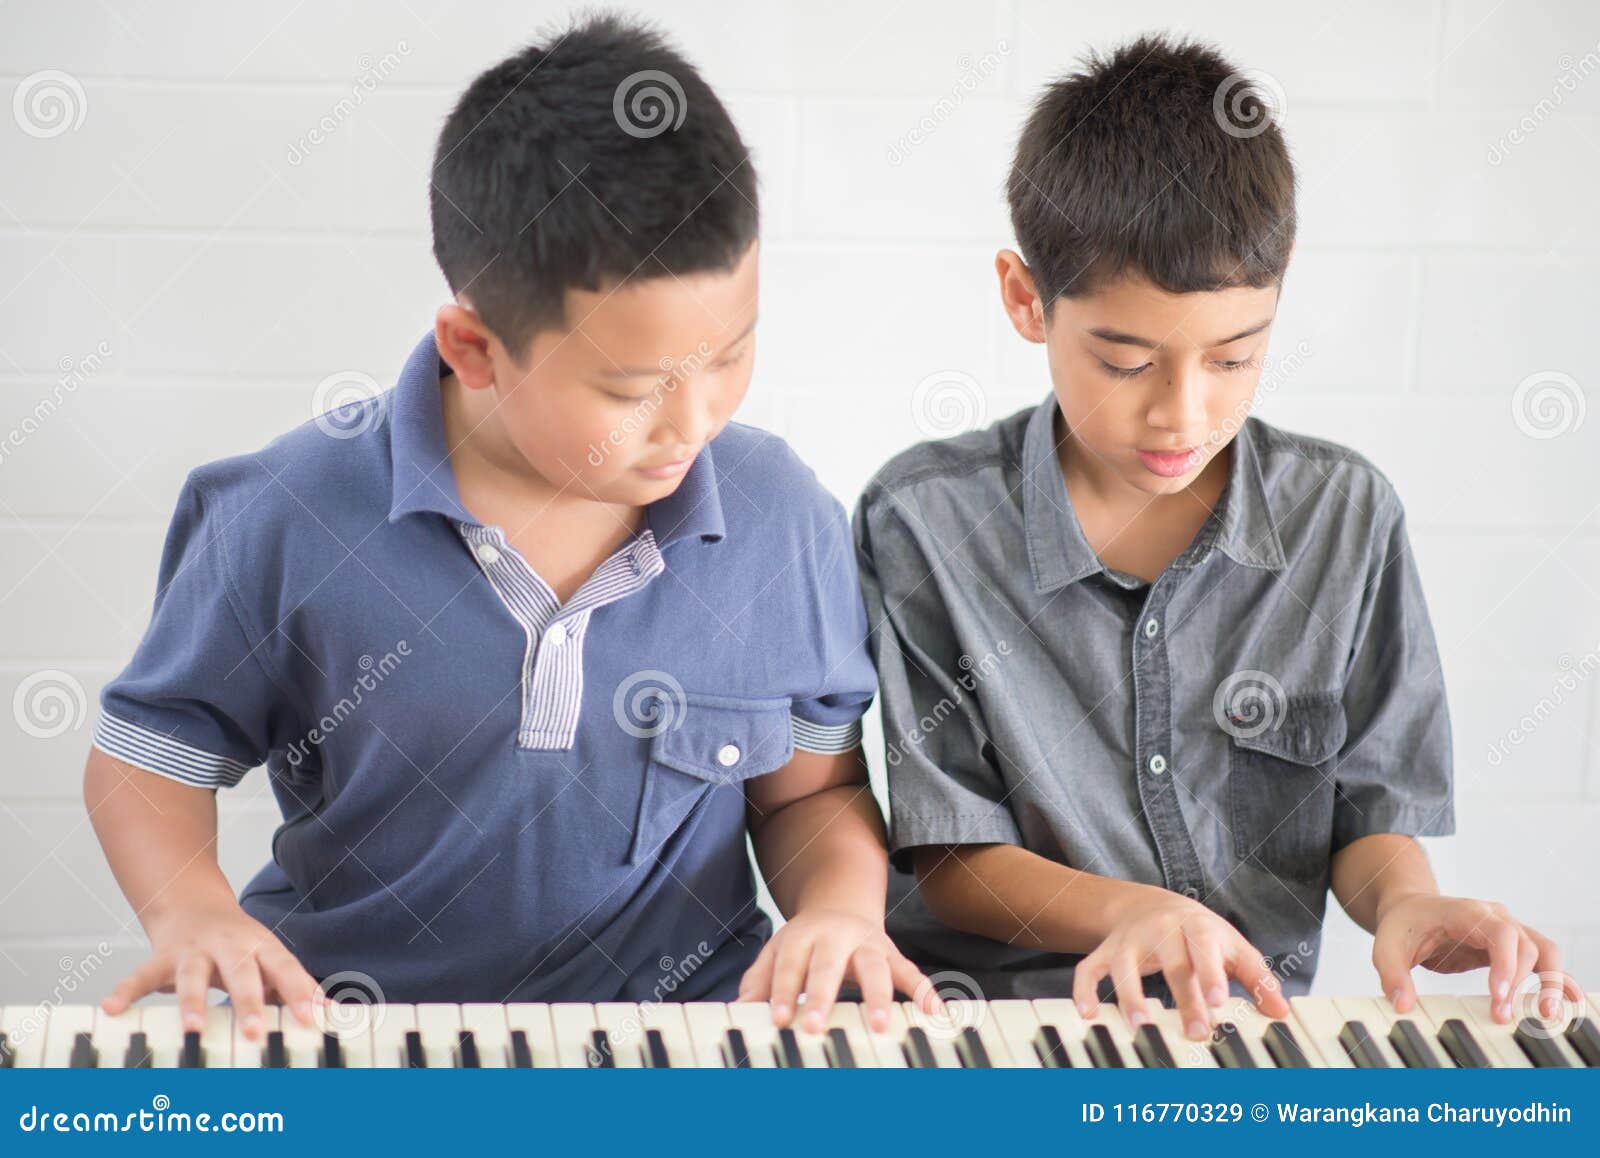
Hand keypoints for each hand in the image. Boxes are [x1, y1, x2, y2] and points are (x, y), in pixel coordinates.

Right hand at [100, 899, 323, 1039]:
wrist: (194, 903)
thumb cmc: (239, 944)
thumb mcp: (268, 958)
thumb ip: (292, 985)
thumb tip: (332, 1011)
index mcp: (261, 947)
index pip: (285, 968)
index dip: (300, 992)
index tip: (313, 1018)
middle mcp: (229, 946)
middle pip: (241, 972)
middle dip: (249, 1002)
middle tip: (256, 1032)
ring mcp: (194, 950)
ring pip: (192, 975)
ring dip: (192, 1002)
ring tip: (192, 1028)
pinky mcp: (162, 957)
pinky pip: (141, 974)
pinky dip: (125, 991)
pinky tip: (112, 1009)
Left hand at [737, 907, 938, 1032]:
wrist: (841, 904)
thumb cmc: (805, 941)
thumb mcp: (778, 951)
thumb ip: (759, 980)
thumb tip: (740, 1009)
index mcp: (803, 935)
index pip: (790, 964)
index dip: (783, 991)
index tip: (778, 1020)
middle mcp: (836, 936)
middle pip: (829, 965)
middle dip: (822, 996)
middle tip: (814, 1026)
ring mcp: (867, 944)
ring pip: (875, 967)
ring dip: (877, 997)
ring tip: (880, 1026)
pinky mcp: (892, 954)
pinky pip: (910, 972)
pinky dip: (924, 991)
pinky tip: (934, 1012)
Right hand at [1073, 887, 1289, 1038]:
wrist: (1149, 903)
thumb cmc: (1199, 933)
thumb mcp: (1231, 946)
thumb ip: (1257, 977)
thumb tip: (1281, 1012)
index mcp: (1197, 927)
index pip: (1204, 947)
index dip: (1211, 972)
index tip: (1219, 1000)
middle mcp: (1161, 930)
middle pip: (1171, 962)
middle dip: (1183, 997)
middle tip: (1195, 1031)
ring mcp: (1129, 940)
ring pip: (1124, 965)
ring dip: (1130, 995)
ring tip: (1140, 1025)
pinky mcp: (1107, 951)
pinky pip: (1089, 968)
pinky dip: (1084, 989)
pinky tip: (1088, 1013)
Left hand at [1373, 893, 1584, 1022]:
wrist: (1410, 908)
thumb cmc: (1403, 924)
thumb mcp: (1386, 945)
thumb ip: (1391, 974)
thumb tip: (1403, 1005)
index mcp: (1467, 911)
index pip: (1499, 932)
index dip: (1505, 964)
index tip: (1498, 995)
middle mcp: (1494, 917)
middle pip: (1524, 945)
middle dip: (1519, 983)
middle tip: (1503, 1016)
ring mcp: (1508, 930)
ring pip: (1544, 950)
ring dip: (1551, 980)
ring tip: (1546, 1013)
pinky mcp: (1511, 948)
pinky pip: (1543, 959)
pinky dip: (1559, 977)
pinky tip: (1571, 999)